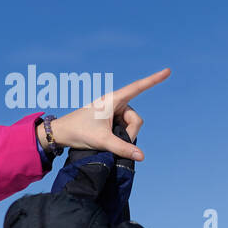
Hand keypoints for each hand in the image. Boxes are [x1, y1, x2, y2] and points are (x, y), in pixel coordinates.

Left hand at [36, 67, 167, 160]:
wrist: (60, 134)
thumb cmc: (78, 132)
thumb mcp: (102, 141)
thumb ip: (122, 148)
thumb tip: (142, 156)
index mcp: (113, 100)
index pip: (138, 88)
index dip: (154, 80)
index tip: (168, 70)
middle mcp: (114, 102)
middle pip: (135, 119)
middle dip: (129, 133)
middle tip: (113, 141)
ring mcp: (112, 111)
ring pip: (130, 125)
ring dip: (123, 135)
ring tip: (105, 140)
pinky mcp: (109, 119)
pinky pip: (123, 127)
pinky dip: (119, 135)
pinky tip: (108, 139)